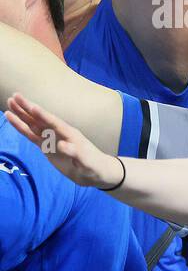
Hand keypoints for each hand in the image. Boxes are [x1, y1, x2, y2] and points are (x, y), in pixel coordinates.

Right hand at [5, 94, 122, 188]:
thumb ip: (75, 153)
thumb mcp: (87, 162)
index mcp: (70, 134)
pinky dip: (22, 128)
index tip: (31, 106)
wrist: (96, 173)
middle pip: (40, 119)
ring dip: (21, 115)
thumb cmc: (94, 167)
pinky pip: (31, 135)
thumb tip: (61, 144)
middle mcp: (59, 133)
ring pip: (33, 125)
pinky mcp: (46, 146)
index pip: (54, 122)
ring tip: (9, 104)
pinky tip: (13, 120)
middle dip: (27, 109)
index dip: (43, 115)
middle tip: (13, 96)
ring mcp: (52, 139)